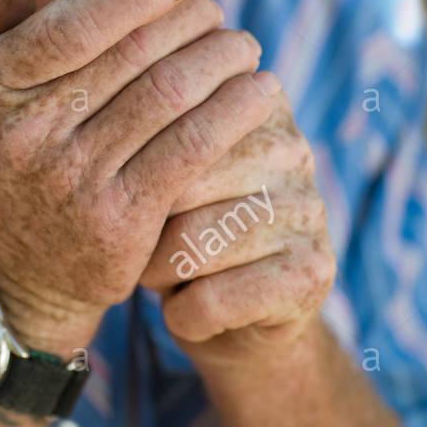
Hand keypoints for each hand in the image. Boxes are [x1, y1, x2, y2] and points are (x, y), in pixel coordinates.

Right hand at [0, 0, 281, 354]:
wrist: (5, 275)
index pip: (76, 24)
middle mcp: (28, 132)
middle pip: (133, 54)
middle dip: (189, 21)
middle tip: (216, 9)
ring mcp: (74, 179)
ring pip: (169, 95)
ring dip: (221, 59)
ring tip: (241, 45)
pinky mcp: (120, 221)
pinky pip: (192, 148)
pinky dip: (234, 112)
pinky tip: (259, 91)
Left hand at [138, 90, 336, 362]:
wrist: (242, 320)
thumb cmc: (186, 232)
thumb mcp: (165, 178)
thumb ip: (150, 144)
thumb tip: (114, 137)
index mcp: (253, 106)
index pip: (171, 129)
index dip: (135, 177)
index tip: (132, 194)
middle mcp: (292, 149)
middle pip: (179, 183)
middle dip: (144, 228)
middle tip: (146, 245)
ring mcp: (309, 209)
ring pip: (191, 245)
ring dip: (160, 275)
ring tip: (169, 277)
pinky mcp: (311, 272)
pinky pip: (213, 299)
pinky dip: (186, 316)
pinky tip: (195, 311)